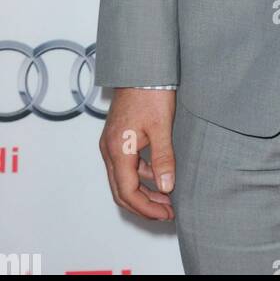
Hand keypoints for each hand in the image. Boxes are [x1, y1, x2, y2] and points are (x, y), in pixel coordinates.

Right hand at [99, 88, 176, 220]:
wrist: (141, 66)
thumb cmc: (150, 91)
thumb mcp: (162, 126)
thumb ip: (163, 158)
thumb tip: (166, 187)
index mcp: (118, 149)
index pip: (127, 192)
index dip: (147, 208)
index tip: (167, 214)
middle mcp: (109, 150)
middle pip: (122, 190)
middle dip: (144, 205)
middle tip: (168, 212)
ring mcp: (112, 144)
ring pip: (123, 180)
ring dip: (144, 192)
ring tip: (168, 198)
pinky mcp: (119, 138)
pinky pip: (127, 166)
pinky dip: (142, 177)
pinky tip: (160, 176)